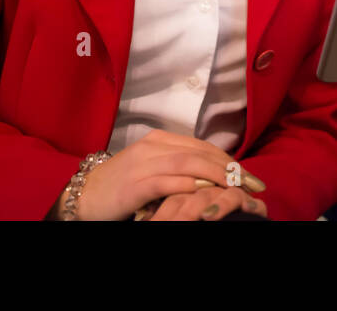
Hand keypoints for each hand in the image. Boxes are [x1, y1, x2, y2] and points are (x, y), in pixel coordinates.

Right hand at [55, 129, 265, 220]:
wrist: (82, 196)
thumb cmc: (121, 186)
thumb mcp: (153, 169)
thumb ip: (178, 166)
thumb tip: (214, 174)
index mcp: (160, 139)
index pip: (203, 146)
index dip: (230, 160)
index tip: (251, 177)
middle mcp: (153, 146)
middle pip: (201, 153)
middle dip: (231, 169)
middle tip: (254, 185)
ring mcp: (143, 164)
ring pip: (189, 163)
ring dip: (217, 176)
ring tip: (237, 189)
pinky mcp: (135, 184)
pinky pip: (168, 182)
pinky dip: (189, 186)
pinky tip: (205, 193)